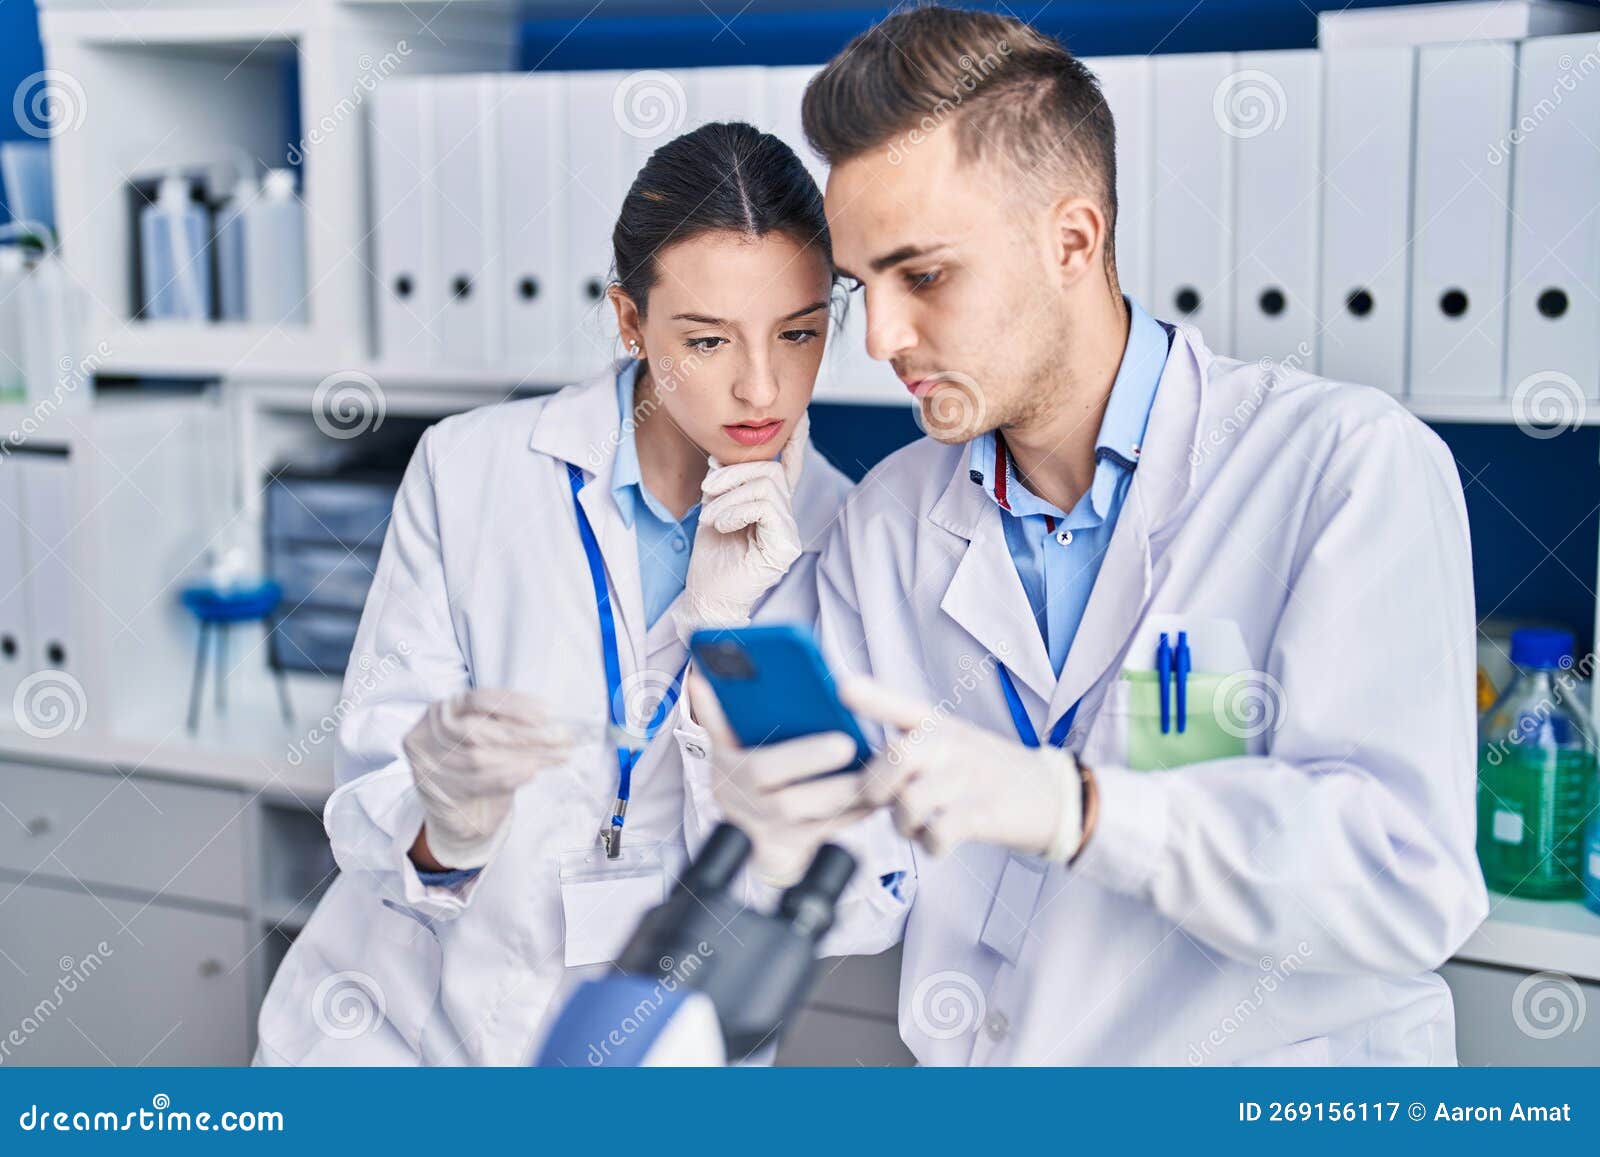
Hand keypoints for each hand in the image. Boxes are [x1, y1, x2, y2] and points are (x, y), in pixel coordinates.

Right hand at [402, 689, 573, 868]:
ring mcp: (427, 761)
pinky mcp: (433, 789)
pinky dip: (507, 777)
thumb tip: (553, 722)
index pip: (480, 700)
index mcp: (446, 708)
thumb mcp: (493, 737)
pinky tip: (531, 771)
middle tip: (561, 737)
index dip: (515, 705)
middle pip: (480, 730)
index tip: (549, 713)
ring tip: (555, 755)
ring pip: (479, 758)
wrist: (461, 813)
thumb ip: (511, 726)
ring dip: (522, 757)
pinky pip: (475, 783)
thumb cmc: (481, 766)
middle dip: (524, 734)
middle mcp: (430, 731)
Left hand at [672, 413, 809, 643]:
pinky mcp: (785, 546)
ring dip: (729, 496)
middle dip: (734, 473)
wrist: (706, 595)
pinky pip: (765, 507)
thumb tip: (721, 458)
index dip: (796, 443)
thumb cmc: (711, 556)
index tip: (802, 418)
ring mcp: (789, 532)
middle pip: (771, 471)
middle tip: (706, 489)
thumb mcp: (714, 509)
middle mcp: (785, 517)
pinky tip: (722, 525)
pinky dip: (736, 510)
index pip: (788, 469)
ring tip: (710, 516)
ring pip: (766, 486)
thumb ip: (724, 485)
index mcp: (771, 507)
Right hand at [686, 669, 872, 885]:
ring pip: (818, 823)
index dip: (805, 756)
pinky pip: (831, 836)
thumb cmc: (739, 771)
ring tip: (884, 775)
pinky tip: (880, 795)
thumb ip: (716, 713)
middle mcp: (749, 809)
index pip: (764, 768)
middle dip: (837, 783)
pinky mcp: (794, 850)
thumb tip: (699, 679)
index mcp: (733, 775)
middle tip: (875, 763)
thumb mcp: (722, 744)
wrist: (741, 829)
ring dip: (854, 800)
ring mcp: (772, 833)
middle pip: (793, 802)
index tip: (845, 741)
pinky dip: (857, 816)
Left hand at [842, 676, 1083, 859]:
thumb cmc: (987, 771)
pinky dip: (929, 845)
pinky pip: (938, 832)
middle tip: (883, 804)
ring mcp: (970, 777)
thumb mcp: (952, 740)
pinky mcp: (985, 812)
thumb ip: (907, 742)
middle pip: (895, 758)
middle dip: (876, 789)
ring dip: (902, 825)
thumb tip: (858, 761)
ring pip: (909, 802)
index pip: (902, 705)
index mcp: (940, 725)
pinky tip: (937, 842)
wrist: (1051, 796)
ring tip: (915, 827)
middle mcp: (952, 744)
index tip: (843, 688)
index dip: (871, 697)